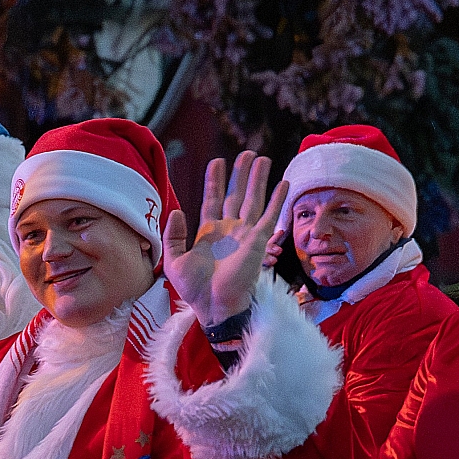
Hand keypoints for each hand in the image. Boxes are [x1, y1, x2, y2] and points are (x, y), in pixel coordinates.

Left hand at [164, 151, 289, 328]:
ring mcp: (245, 234)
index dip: (215, 181)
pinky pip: (270, 216)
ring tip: (262, 158)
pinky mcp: (259, 241)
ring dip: (259, 179)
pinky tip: (284, 182)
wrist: (214, 305)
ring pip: (253, 199)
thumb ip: (173, 235)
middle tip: (247, 153)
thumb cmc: (195, 289)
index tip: (217, 162)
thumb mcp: (174, 261)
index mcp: (209, 233)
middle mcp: (229, 230)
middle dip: (241, 174)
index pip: (214, 199)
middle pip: (237, 194)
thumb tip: (177, 211)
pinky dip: (278, 199)